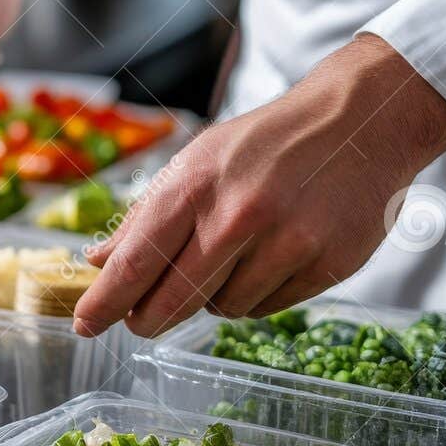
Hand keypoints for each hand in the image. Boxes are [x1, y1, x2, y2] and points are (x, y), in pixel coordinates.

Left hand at [74, 35, 445, 338]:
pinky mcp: (327, 263)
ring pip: (222, 309)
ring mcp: (287, 241)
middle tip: (141, 322)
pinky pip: (267, 308)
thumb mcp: (196, 162)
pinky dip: (257, 296)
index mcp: (194, 184)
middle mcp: (238, 215)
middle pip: (172, 300)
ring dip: (213, 299)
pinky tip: (270, 260)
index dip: (104, 303)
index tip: (84, 325)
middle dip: (147, 319)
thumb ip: (144, 217)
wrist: (362, 119)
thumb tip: (96, 263)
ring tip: (233, 259)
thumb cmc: (266, 144)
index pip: (134, 263)